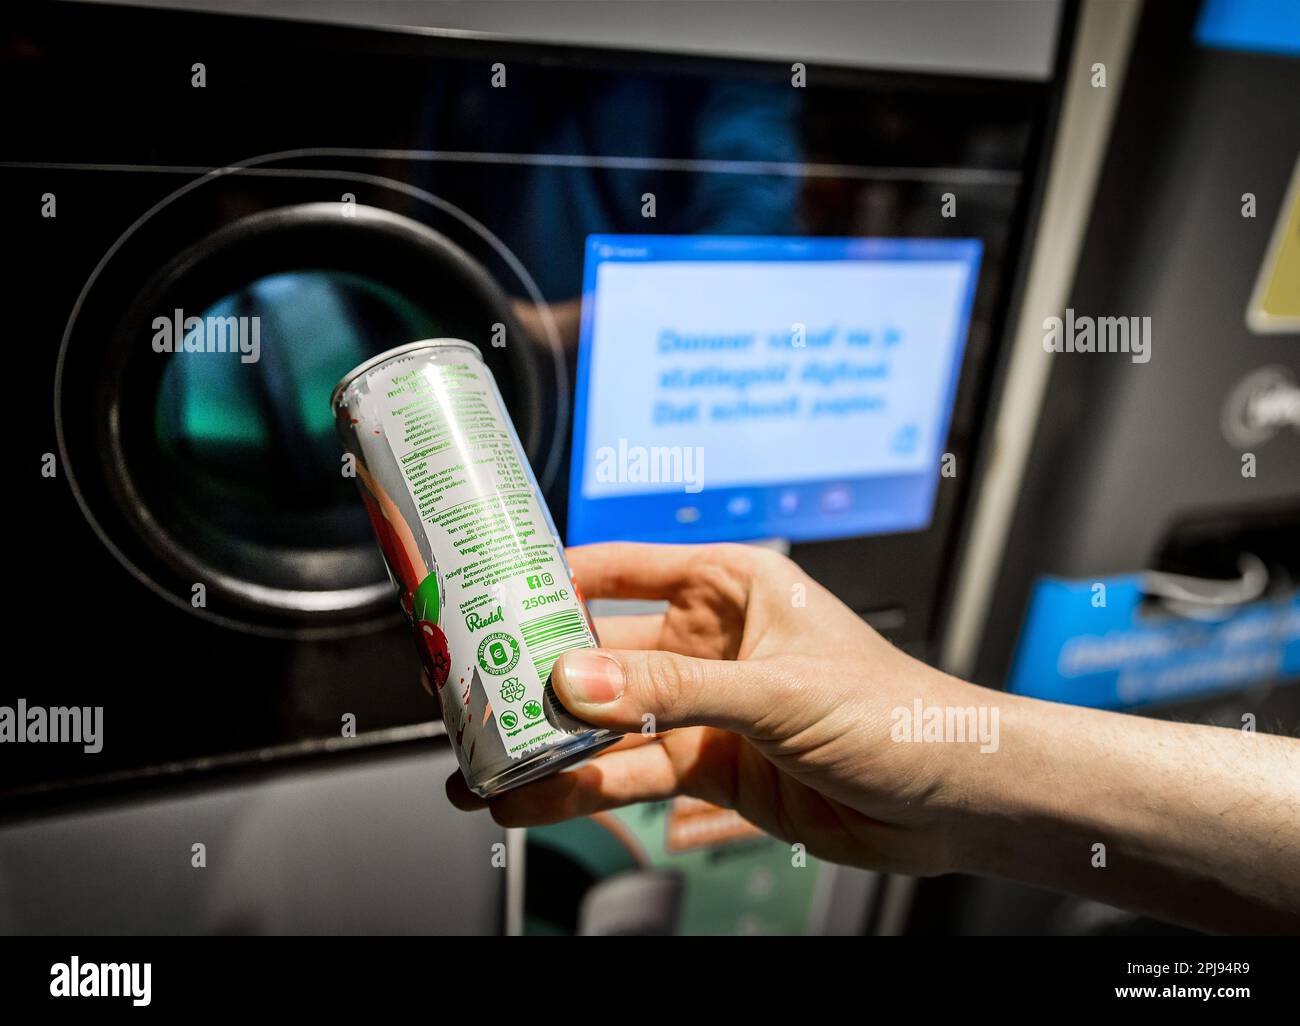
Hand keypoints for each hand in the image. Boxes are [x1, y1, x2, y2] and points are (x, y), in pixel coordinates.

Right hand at [446, 541, 979, 874]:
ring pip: (606, 720)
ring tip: (479, 764)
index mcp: (729, 584)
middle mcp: (707, 639)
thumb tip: (575, 679)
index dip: (548, 580)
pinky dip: (580, 790)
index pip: (619, 568)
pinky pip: (630, 773)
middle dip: (534, 673)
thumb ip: (671, 688)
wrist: (952, 798)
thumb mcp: (775, 690)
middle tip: (467, 692)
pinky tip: (530, 801)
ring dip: (546, 743)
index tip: (484, 596)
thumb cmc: (896, 711)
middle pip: (599, 649)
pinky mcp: (709, 764)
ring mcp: (704, 705)